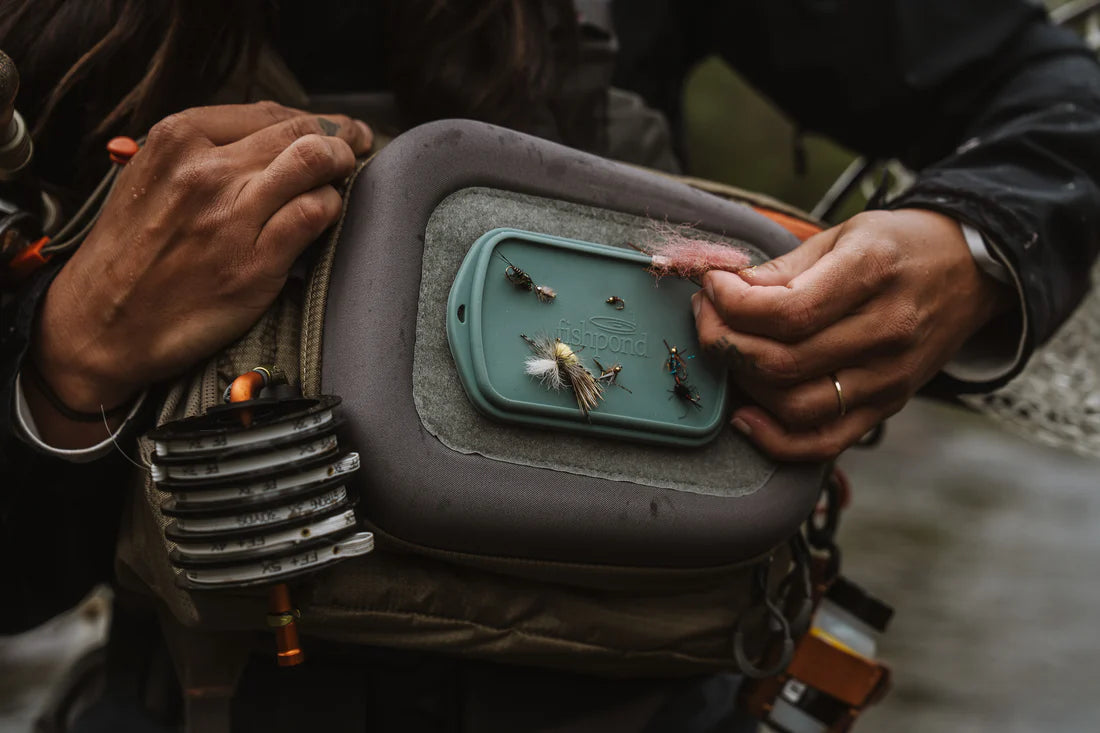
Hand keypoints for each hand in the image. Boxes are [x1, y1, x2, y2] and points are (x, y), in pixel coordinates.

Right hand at [27, 102, 371, 444]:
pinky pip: (315, 214)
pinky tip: (326, 217)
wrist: (102, 323)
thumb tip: (273, 132)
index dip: (314, 120)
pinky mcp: (254, 262)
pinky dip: (332, 208)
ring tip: (344, 179)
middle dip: (341, 137)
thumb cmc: (131, 252)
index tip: (332, 129)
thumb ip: (207, 150)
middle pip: (302, 131)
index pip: (271, 113)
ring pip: (316, 162)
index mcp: (179, 139)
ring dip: (341, 168)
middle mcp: (206, 170)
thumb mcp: (153, 176)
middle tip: (356, 147)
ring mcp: (232, 215)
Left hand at [693, 209, 1012, 461]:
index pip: (786, 311)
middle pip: (781, 361)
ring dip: (743, 384)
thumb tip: (721, 294)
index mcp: (872, 273)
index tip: (711, 287)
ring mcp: (889, 377)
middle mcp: (885, 330)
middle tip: (707, 318)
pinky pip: (822, 442)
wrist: (972, 271)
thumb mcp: (842, 235)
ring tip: (729, 353)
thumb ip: (781, 270)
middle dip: (723, 342)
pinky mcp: (887, 407)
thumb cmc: (898, 247)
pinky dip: (774, 439)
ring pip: (793, 406)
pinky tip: (745, 416)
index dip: (731, 304)